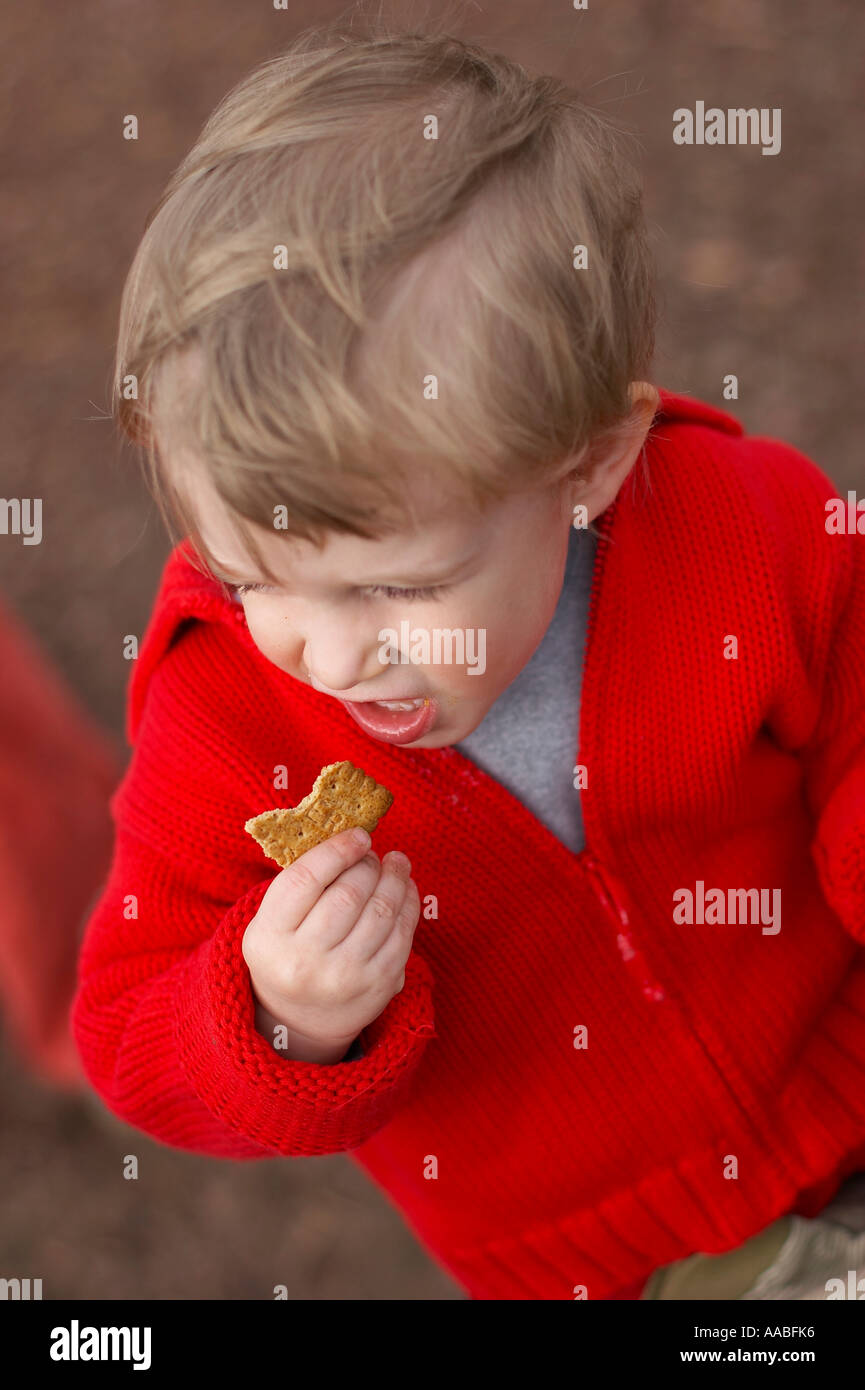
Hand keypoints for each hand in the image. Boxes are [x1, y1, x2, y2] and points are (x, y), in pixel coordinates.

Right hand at [242, 827, 420, 1053]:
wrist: (297, 1021)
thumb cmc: (286, 952)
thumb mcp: (272, 921)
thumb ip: (301, 882)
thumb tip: (351, 837)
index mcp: (270, 937)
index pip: (306, 879)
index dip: (338, 850)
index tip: (359, 835)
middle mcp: (306, 961)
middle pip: (349, 893)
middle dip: (368, 865)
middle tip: (372, 855)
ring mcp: (345, 977)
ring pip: (382, 910)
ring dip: (395, 878)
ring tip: (396, 863)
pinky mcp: (379, 986)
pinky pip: (403, 934)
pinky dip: (409, 903)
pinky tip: (406, 888)